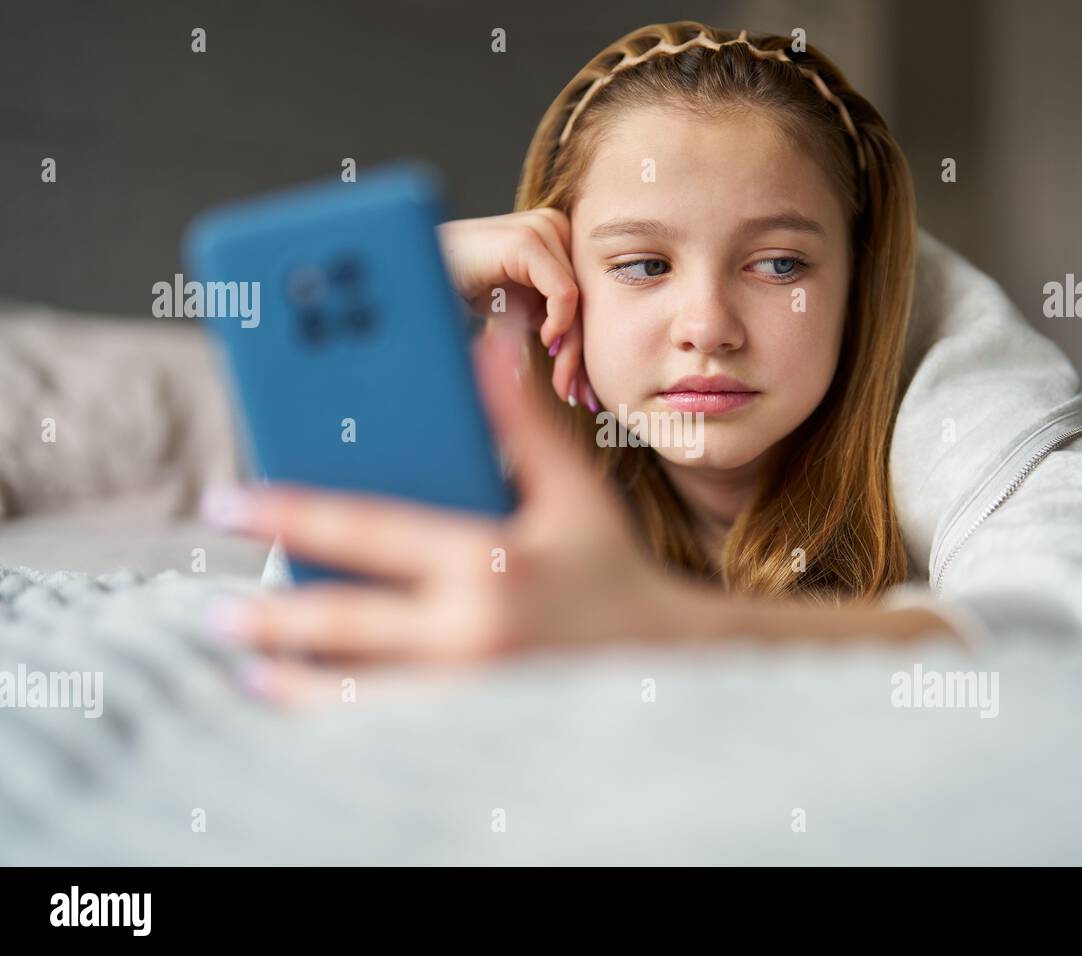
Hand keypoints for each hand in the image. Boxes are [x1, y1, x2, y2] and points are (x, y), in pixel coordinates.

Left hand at [204, 321, 676, 703]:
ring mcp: (470, 690)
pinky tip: (303, 706)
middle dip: (271, 615)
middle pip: (344, 621)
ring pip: (355, 690)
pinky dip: (337, 718)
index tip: (229, 500)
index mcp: (489, 559)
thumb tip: (491, 338)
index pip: (366, 529)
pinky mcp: (475, 729)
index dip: (289, 509)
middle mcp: (472, 629)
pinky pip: (386, 729)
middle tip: (218, 610)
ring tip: (248, 664)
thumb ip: (524, 419)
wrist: (671, 663)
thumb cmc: (614, 571)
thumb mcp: (575, 493)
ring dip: (292, 678)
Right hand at [438, 208, 595, 409]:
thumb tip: (584, 369)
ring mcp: (543, 228)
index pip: (590, 295)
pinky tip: (546, 343)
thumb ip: (556, 323)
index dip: (588, 342)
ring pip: (579, 300)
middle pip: (589, 298)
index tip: (584, 385)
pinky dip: (559, 323)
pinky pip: (563, 292)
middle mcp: (557, 226)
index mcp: (561, 237)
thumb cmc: (468, 289)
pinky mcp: (527, 240)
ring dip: (571, 349)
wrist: (419, 273)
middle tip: (580, 394)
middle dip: (582, 351)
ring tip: (564, 383)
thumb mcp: (522, 310)